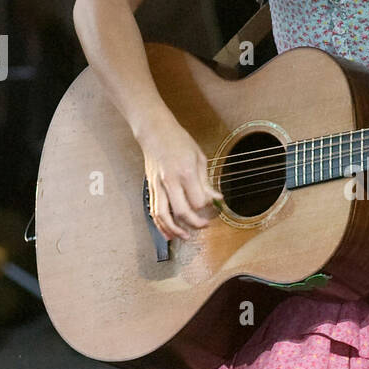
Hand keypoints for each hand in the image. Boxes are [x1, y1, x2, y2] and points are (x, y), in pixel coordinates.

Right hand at [139, 112, 221, 240]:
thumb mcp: (199, 157)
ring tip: (185, 237)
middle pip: (182, 211)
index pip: (198, 200)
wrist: (155, 131)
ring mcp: (158, 186)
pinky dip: (160, 224)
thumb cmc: (178, 141)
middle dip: (194, 223)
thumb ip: (206, 182)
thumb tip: (217, 199)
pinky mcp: (151, 188)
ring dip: (175, 230)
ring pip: (163, 215)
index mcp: (186, 172)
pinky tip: (167, 233)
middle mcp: (170, 181)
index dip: (206, 207)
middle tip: (203, 226)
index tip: (211, 205)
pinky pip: (154, 211)